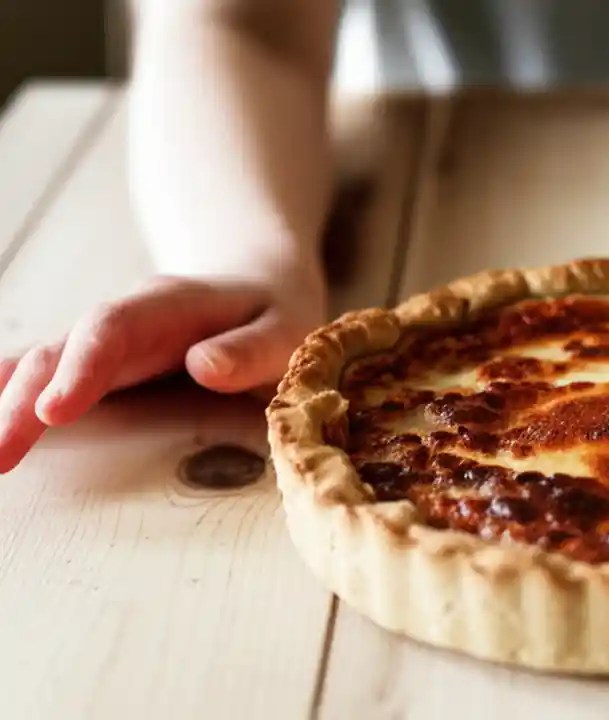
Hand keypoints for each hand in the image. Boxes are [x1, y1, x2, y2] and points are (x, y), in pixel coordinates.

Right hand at [0, 272, 325, 471]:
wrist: (258, 282)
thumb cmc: (273, 314)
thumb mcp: (284, 328)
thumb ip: (251, 349)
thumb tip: (206, 368)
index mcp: (168, 306)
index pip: (112, 330)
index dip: (80, 368)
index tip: (53, 411)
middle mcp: (122, 318)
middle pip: (60, 352)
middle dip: (24, 401)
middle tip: (0, 454)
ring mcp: (100, 340)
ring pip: (40, 366)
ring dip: (4, 405)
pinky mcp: (93, 363)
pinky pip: (40, 375)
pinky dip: (6, 394)